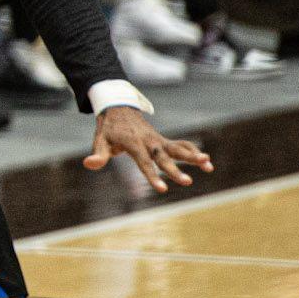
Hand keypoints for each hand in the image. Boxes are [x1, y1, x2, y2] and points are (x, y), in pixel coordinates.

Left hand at [84, 105, 210, 192]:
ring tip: (209, 165)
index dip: (152, 176)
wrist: (119, 108)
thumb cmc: (109, 128)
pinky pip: (181, 145)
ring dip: (193, 157)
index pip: (143, 162)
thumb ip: (97, 154)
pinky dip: (193, 151)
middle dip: (175, 170)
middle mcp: (148, 141)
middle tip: (188, 182)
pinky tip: (207, 163)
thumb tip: (89, 165)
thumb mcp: (99, 140)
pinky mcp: (163, 140)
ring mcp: (158, 140)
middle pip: (163, 157)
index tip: (162, 189)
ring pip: (178, 148)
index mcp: (133, 142)